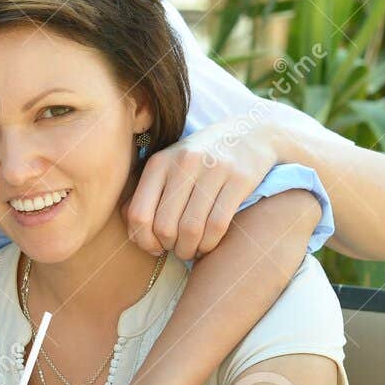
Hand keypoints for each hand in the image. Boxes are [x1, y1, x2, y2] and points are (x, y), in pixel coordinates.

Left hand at [127, 118, 279, 259]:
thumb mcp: (170, 166)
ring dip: (190, 250)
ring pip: (191, 230)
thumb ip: (147, 194)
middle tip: (177, 249)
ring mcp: (213, 169)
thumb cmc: (201, 159)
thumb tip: (133, 232)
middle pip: (165, 226)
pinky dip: (210, 244)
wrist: (251, 133)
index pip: (139, 214)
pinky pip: (217, 225)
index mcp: (159, 162)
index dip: (143, 240)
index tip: (154, 248)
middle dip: (169, 247)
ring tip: (192, 250)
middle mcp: (183, 163)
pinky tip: (208, 245)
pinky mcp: (239, 179)